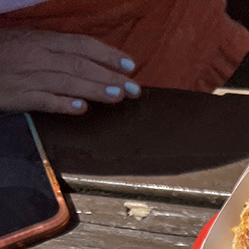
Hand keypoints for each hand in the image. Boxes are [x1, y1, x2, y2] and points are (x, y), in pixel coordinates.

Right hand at [0, 29, 140, 114]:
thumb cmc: (4, 54)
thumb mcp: (29, 43)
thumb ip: (57, 51)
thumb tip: (88, 61)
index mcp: (43, 40)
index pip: (81, 45)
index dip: (107, 54)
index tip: (130, 65)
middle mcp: (39, 56)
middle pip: (80, 64)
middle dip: (110, 75)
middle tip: (134, 88)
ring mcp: (30, 77)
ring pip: (68, 81)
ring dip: (95, 89)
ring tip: (118, 96)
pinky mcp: (20, 97)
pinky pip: (44, 100)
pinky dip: (63, 104)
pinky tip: (81, 108)